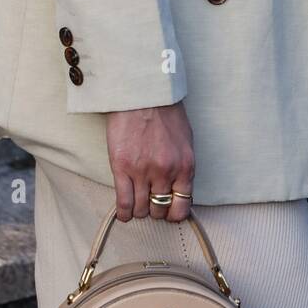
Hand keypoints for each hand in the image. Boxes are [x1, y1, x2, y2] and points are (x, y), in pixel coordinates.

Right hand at [106, 102, 195, 222]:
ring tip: (136, 202)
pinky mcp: (122, 168)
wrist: (142, 94)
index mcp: (185, 166)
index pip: (182, 207)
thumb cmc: (165, 113)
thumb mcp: (185, 140)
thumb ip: (183, 166)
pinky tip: (124, 213)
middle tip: (150, 201)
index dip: (173, 213)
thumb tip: (180, 189)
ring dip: (139, 209)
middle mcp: (165, 172)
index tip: (168, 210)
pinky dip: (124, 213)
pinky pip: (123, 203)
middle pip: (160, 210)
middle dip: (155, 209)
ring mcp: (143, 172)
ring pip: (141, 209)